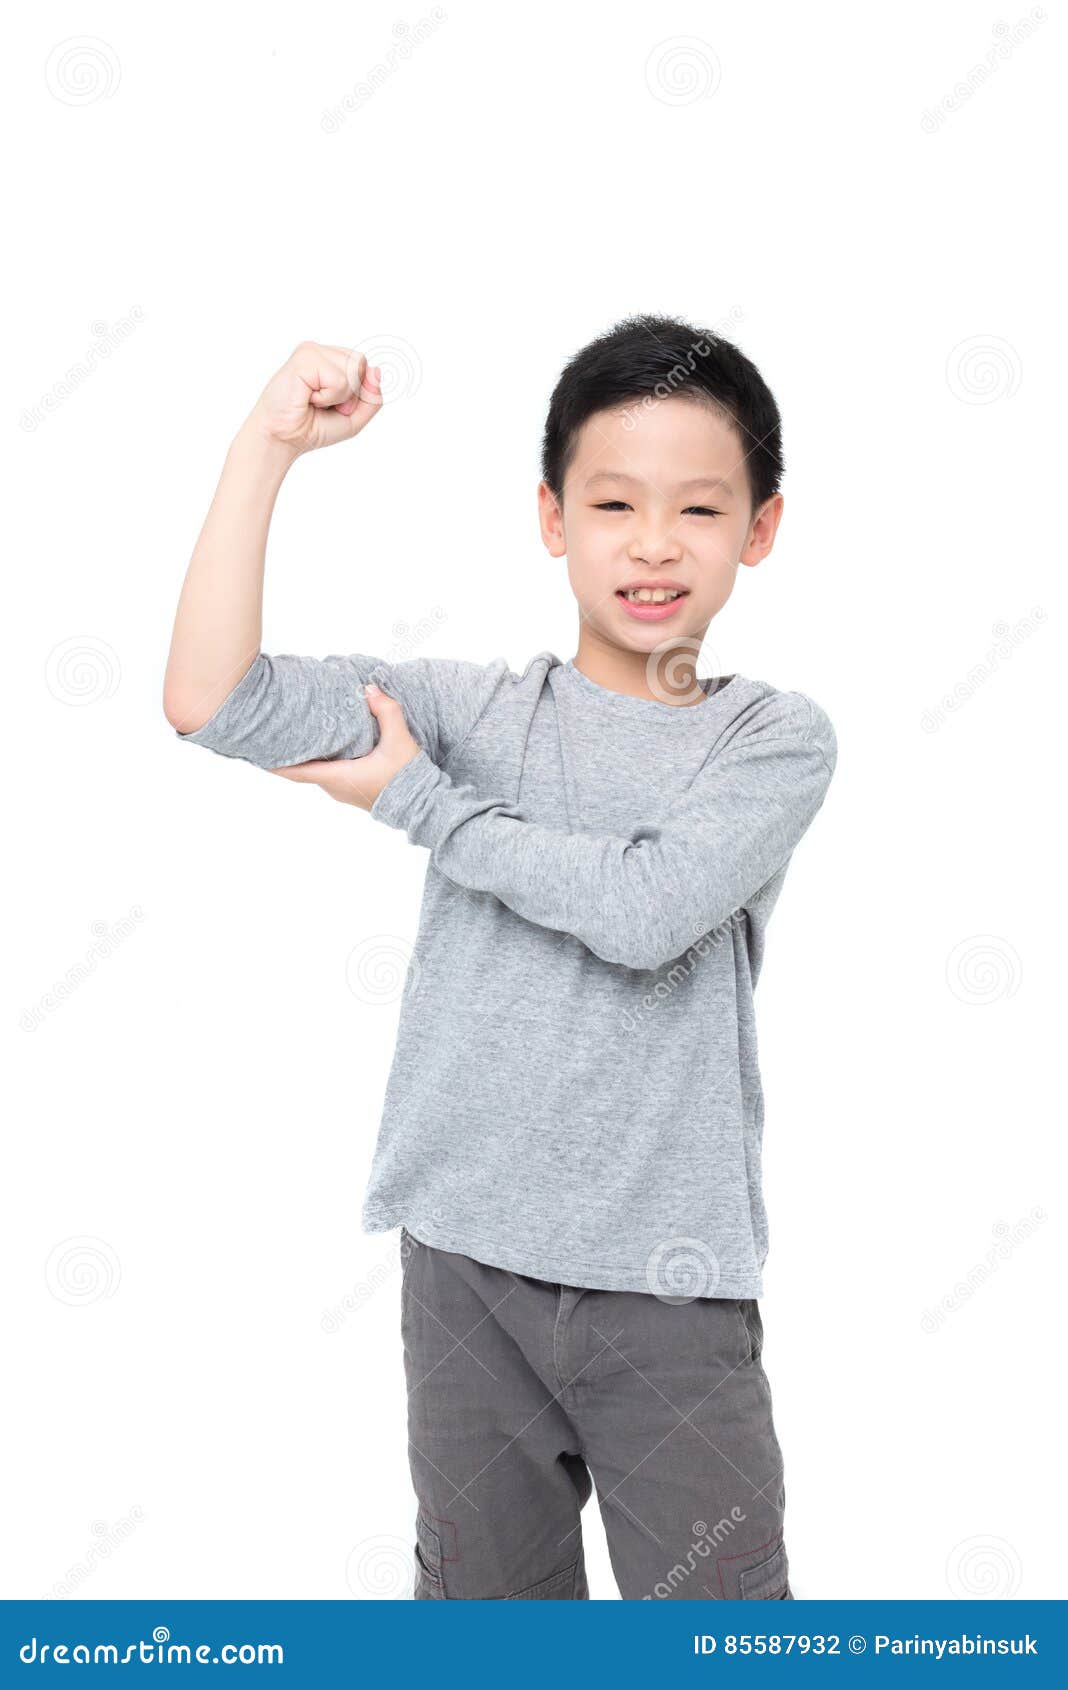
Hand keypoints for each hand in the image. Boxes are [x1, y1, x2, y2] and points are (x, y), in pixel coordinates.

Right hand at [246, 340, 383, 455]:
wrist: (282, 439)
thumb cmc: (312, 428)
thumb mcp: (354, 418)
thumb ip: (372, 397)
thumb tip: (376, 370)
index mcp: (331, 359)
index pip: (364, 366)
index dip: (356, 393)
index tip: (333, 405)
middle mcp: (321, 351)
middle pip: (361, 364)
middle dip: (350, 394)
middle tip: (323, 404)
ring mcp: (311, 352)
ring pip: (353, 370)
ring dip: (338, 396)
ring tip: (314, 400)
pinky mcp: (303, 358)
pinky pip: (339, 380)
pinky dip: (328, 397)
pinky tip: (307, 398)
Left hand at [269, 684, 420, 809]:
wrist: (425, 805)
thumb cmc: (408, 777)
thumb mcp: (400, 741)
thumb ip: (386, 711)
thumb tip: (369, 688)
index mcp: (339, 777)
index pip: (297, 771)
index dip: (275, 761)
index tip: (257, 751)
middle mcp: (335, 787)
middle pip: (303, 769)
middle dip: (289, 753)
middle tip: (275, 734)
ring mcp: (343, 792)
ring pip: (317, 772)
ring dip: (306, 757)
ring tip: (297, 737)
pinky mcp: (354, 792)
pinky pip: (329, 775)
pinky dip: (320, 762)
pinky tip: (324, 748)